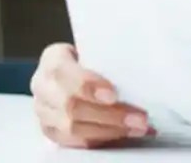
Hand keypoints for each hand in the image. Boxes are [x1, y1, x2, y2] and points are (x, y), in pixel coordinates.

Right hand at [30, 42, 153, 147]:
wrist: (73, 72)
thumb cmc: (91, 58)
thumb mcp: (97, 50)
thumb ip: (111, 58)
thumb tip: (147, 68)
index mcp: (52, 59)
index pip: (63, 72)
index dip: (87, 85)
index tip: (113, 95)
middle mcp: (43, 85)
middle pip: (70, 105)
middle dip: (109, 114)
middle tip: (140, 118)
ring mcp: (43, 111)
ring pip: (72, 127)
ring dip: (110, 130)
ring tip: (138, 128)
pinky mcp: (50, 130)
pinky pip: (73, 141)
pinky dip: (101, 139)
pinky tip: (123, 134)